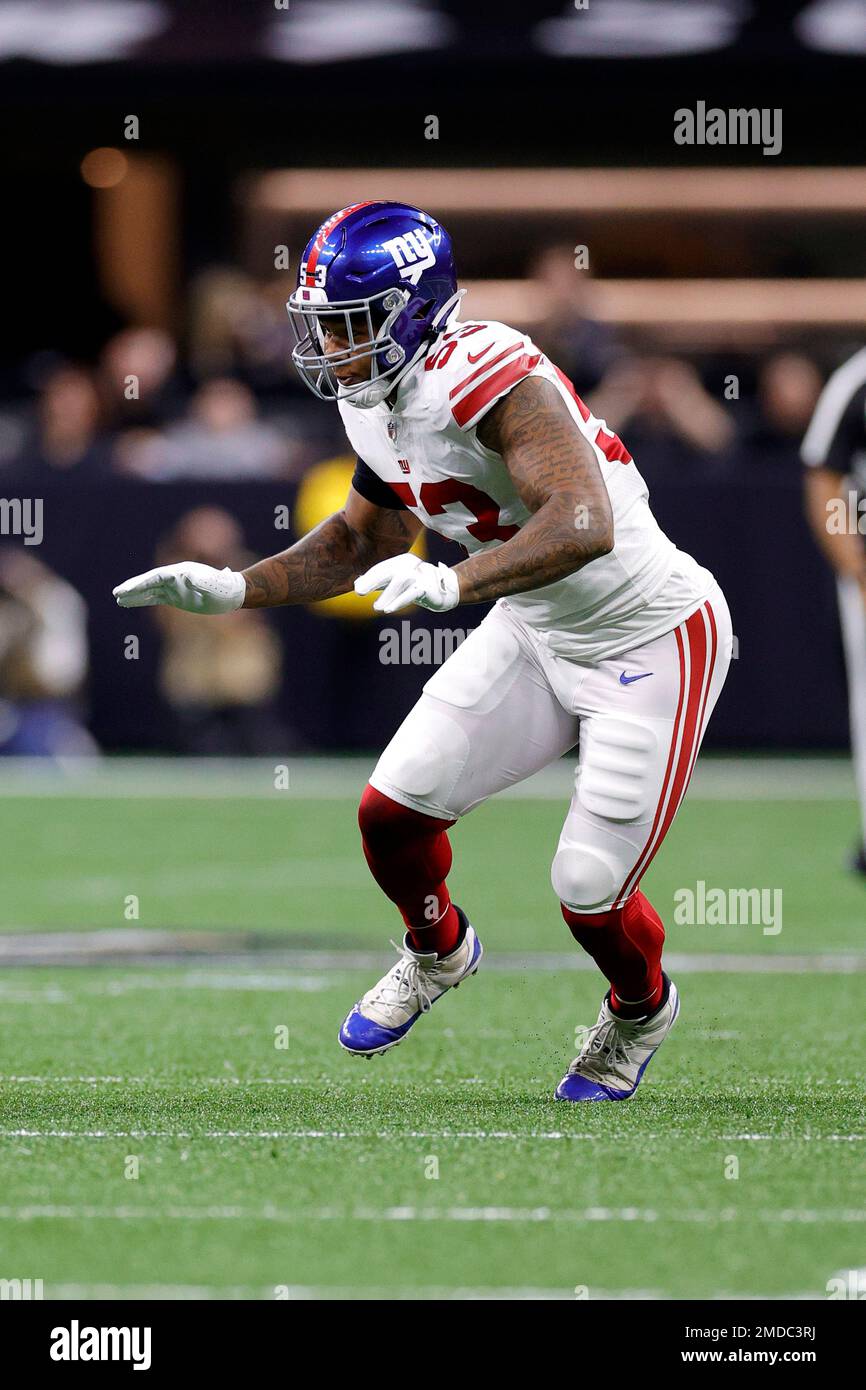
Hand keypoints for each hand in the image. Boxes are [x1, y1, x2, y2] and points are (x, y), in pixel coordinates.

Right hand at [113, 561, 246, 613]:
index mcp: (180, 573)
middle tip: (116, 593)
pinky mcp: (176, 597)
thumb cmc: (222, 589)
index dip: (141, 584)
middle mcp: (174, 578)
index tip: (128, 589)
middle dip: (132, 587)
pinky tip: (131, 603)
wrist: (232, 593)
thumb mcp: (212, 585)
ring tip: (117, 598)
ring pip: (150, 590)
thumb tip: (187, 578)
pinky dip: (143, 600)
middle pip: (148, 581)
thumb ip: (199, 581)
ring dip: (134, 594)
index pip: (155, 578)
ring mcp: (174, 587)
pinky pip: (155, 598)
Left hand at [354, 554, 459, 613]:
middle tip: (359, 592)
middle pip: (388, 570)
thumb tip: (356, 585)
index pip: (381, 568)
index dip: (369, 578)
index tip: (357, 589)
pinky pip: (411, 593)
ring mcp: (419, 574)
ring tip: (377, 608)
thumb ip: (378, 583)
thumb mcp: (396, 583)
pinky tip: (388, 610)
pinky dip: (399, 601)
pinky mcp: (426, 586)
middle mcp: (409, 564)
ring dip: (387, 595)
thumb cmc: (416, 586)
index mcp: (401, 561)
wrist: (445, 590)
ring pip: (400, 581)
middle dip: (372, 580)